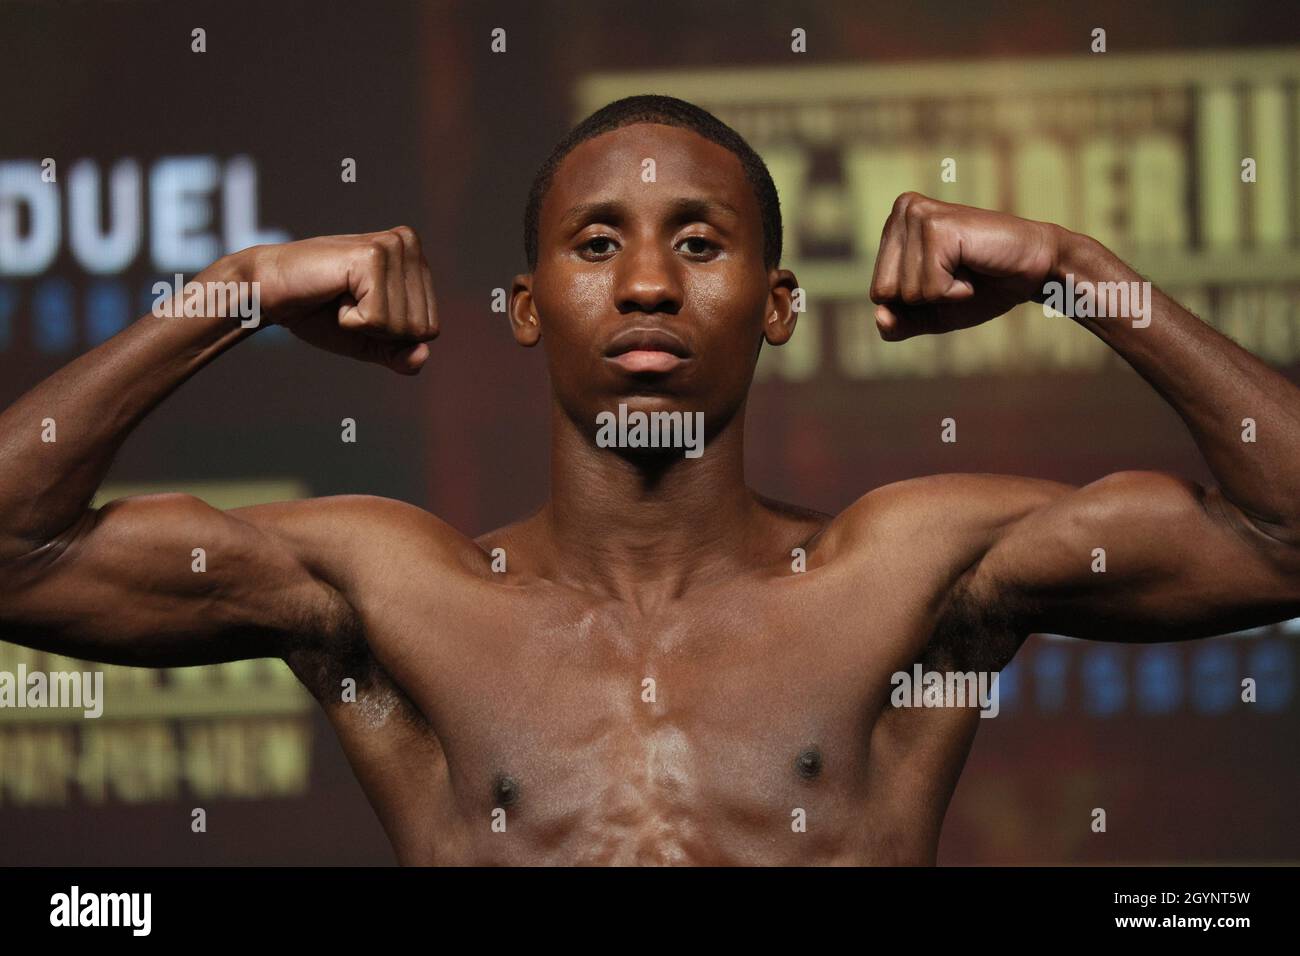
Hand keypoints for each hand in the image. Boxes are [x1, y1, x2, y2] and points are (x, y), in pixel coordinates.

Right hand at [233, 227, 438, 373]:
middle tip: (348, 304)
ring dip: (364, 323)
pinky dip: (351, 319)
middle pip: (421, 328)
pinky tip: (335, 293)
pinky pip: (379, 318)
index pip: (430, 328)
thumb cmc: (320, 313)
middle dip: (381, 331)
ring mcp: (391, 246)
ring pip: (402, 325)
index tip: (362, 312)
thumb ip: (399, 354)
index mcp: (415, 258)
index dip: (392, 336)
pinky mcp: (371, 255)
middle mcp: (407, 244)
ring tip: (341, 295)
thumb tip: (422, 357)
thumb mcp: (369, 341)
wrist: (271, 294)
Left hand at [868, 193, 1064, 340]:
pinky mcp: (937, 226)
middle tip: (957, 274)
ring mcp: (918, 215)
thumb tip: (879, 317)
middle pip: (884, 292)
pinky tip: (973, 265)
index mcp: (895, 226)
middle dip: (924, 298)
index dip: (915, 302)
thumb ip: (900, 322)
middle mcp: (902, 211)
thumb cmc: (983, 287)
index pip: (878, 292)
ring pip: (906, 291)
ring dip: (942, 292)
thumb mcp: (933, 313)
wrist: (1034, 271)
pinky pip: (929, 287)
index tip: (946, 279)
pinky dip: (955, 290)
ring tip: (967, 267)